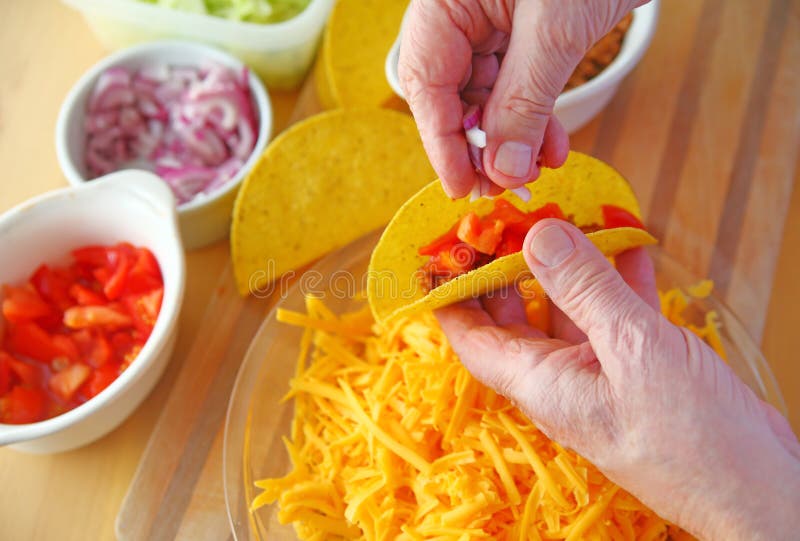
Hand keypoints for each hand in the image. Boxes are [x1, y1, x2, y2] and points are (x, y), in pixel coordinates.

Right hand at [399, 0, 645, 197]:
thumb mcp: (555, 29)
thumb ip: (525, 100)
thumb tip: (504, 168)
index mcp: (445, 1)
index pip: (427, 82)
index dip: (442, 142)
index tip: (462, 186)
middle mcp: (460, 13)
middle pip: (452, 94)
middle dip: (481, 146)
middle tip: (502, 187)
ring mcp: (490, 22)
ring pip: (487, 97)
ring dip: (511, 140)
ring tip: (533, 172)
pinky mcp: (521, 31)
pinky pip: (517, 85)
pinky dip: (534, 120)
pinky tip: (551, 148)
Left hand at [436, 219, 799, 539]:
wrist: (757, 488)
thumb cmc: (692, 438)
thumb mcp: (632, 350)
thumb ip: (584, 289)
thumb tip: (537, 236)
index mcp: (541, 383)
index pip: (473, 338)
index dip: (450, 298)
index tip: (439, 257)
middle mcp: (562, 381)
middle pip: (516, 319)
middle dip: (507, 271)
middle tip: (505, 223)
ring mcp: (601, 377)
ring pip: (568, 312)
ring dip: (567, 269)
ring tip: (565, 220)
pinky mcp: (639, 373)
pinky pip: (615, 318)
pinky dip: (616, 281)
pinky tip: (625, 245)